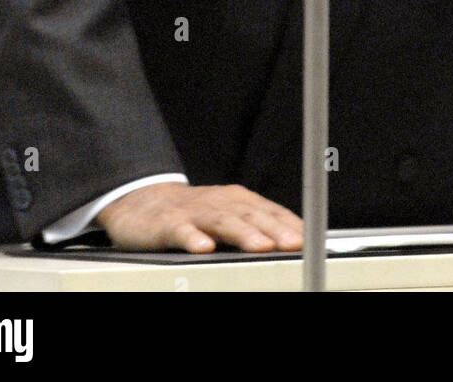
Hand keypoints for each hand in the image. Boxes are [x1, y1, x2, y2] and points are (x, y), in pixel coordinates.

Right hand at [96, 181, 303, 252]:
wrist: (142, 202)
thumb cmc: (193, 214)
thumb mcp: (226, 218)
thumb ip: (254, 230)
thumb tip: (292, 250)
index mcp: (238, 202)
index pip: (270, 212)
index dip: (290, 225)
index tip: (310, 241)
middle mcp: (220, 202)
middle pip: (251, 214)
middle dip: (274, 230)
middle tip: (294, 245)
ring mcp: (194, 212)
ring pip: (221, 221)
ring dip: (242, 233)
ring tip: (260, 247)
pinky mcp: (167, 223)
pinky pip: (181, 230)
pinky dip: (193, 238)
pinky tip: (203, 248)